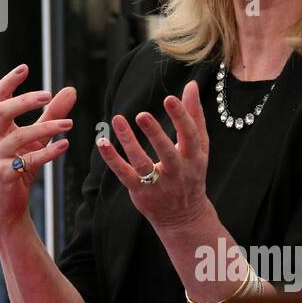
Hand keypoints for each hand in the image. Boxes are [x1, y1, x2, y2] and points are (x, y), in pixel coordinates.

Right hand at [0, 64, 74, 233]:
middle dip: (24, 101)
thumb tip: (70, 89)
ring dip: (45, 128)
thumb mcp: (37, 138)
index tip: (25, 67)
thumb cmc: (19, 167)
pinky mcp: (3, 175)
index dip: (10, 81)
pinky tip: (64, 145)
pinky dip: (47, 153)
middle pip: (2, 111)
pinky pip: (26, 161)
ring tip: (69, 124)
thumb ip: (51, 114)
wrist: (7, 206)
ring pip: (19, 137)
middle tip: (47, 95)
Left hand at [97, 79, 209, 233]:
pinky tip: (102, 142)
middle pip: (167, 152)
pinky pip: (124, 174)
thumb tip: (190, 85)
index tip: (170, 98)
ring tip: (117, 119)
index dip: (181, 117)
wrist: (184, 217)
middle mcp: (178, 172)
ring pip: (142, 163)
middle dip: (155, 133)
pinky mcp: (140, 191)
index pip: (190, 135)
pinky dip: (112, 159)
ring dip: (129, 142)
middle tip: (142, 114)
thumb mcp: (199, 147)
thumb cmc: (191, 172)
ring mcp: (158, 184)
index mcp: (194, 158)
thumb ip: (194, 116)